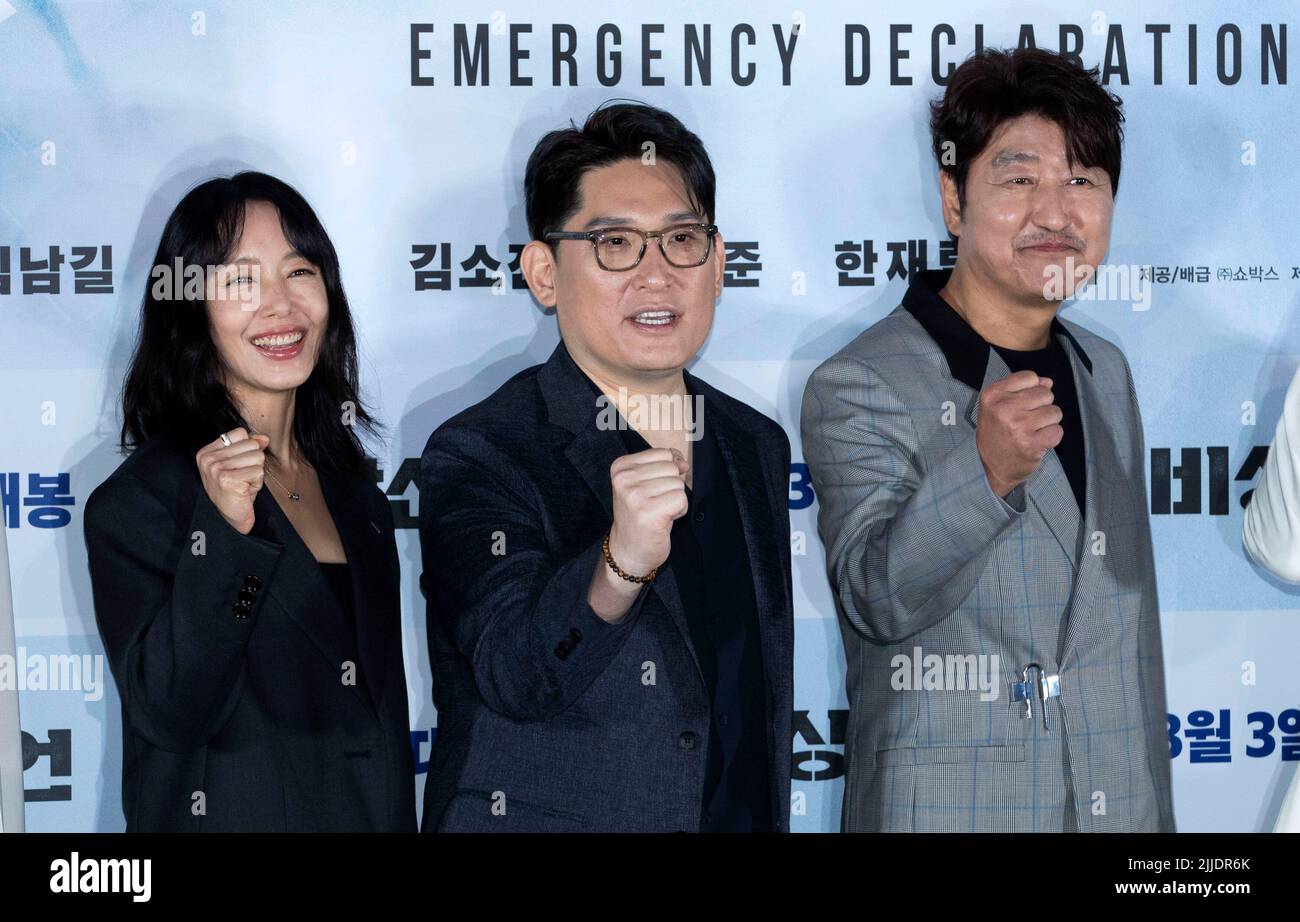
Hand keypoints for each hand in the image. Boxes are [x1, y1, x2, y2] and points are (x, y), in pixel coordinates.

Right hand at [195, 427, 269, 534]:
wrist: (230, 517)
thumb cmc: (234, 490)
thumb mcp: (239, 464)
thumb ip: (249, 446)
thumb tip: (264, 438)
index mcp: (207, 452)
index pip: (240, 433)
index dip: (247, 448)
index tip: (238, 465)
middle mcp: (209, 459)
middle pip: (251, 444)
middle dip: (254, 462)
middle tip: (242, 477)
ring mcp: (217, 469)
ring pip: (257, 457)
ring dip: (256, 473)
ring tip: (244, 483)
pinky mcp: (228, 479)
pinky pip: (258, 471)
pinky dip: (257, 482)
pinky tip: (245, 490)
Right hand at [606, 447, 689, 576]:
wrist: (628, 551)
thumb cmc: (640, 516)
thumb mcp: (646, 483)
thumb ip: (664, 466)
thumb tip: (683, 463)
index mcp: (620, 467)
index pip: (663, 453)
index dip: (666, 473)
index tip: (651, 491)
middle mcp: (624, 479)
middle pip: (672, 468)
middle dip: (671, 487)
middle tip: (655, 504)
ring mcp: (634, 495)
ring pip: (678, 484)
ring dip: (674, 500)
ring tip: (658, 512)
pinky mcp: (648, 512)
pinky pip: (681, 499)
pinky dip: (679, 511)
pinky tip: (664, 520)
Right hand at [975, 370, 1062, 496]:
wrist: (990, 467)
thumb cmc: (996, 433)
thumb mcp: (998, 406)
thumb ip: (1022, 389)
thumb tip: (1048, 382)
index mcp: (992, 395)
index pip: (1030, 377)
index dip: (1031, 390)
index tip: (1020, 404)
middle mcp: (1003, 409)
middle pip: (1046, 393)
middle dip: (1042, 406)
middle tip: (1027, 421)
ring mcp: (1018, 427)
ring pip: (1055, 412)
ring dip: (1048, 422)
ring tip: (1032, 431)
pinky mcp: (1031, 444)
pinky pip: (1057, 431)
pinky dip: (1051, 437)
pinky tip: (1038, 442)